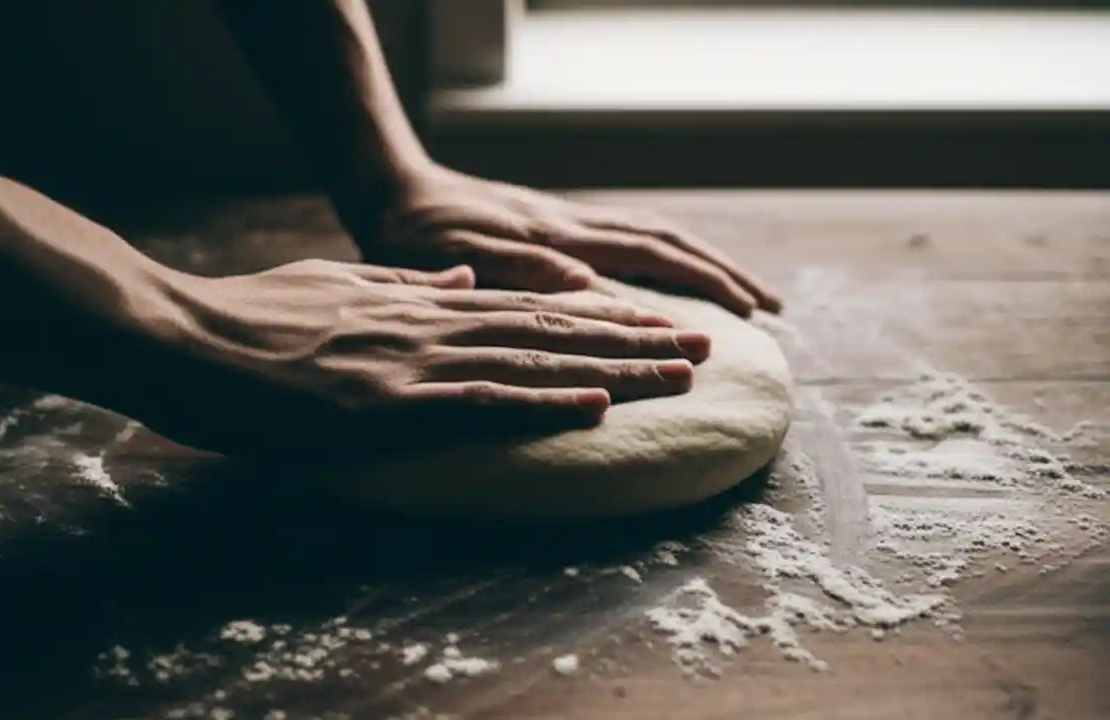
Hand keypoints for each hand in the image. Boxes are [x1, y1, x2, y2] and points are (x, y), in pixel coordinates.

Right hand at [127, 259, 709, 453]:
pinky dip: (545, 405)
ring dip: (614, 369)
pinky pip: (481, 404)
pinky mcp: (386, 406)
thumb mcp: (337, 285)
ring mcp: (412, 364)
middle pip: (551, 331)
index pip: (528, 308)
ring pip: (535, 364)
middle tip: (703, 345)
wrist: (182, 334)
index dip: (599, 316)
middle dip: (633, 339)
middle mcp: (430, 326)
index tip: (653, 321)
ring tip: (681, 373)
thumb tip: (466, 280)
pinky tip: (598, 406)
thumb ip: (406, 284)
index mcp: (419, 303)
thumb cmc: (249, 318)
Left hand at [369, 166, 779, 316]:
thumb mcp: (460, 258)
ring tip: (741, 293)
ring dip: (702, 264)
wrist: (391, 190)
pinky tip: (673, 277)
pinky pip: (627, 239)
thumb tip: (593, 287)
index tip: (749, 314)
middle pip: (667, 244)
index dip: (704, 285)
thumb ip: (522, 269)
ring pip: (652, 237)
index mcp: (559, 240)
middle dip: (723, 275)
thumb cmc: (417, 234)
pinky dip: (665, 258)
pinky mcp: (553, 227)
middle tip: (772, 308)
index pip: (651, 258)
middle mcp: (573, 228)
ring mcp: (566, 224)